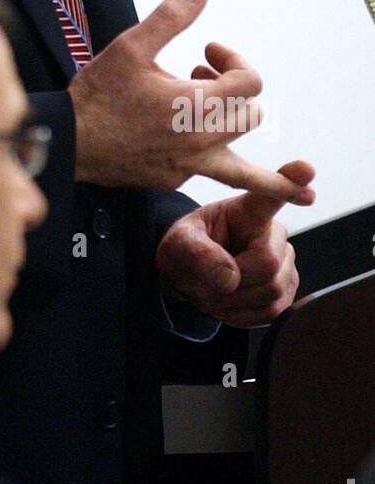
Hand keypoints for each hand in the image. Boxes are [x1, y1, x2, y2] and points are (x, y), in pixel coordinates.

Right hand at [68, 0, 312, 202]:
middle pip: (251, 114)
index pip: (250, 81)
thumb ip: (171, 17)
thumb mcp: (132, 46)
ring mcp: (190, 165)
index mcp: (198, 106)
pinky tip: (186, 137)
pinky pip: (212, 171)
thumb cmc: (98, 95)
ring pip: (248, 170)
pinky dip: (214, 156)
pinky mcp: (174, 179)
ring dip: (258, 157)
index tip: (207, 52)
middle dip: (234, 90)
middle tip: (200, 75)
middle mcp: (202, 141)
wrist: (68, 142)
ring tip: (285, 171)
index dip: (234, 59)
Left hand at [155, 159, 314, 326]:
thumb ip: (196, 254)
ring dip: (232, 300)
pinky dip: (240, 314)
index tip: (306, 169)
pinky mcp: (287, 289)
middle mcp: (273, 233)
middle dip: (231, 281)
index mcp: (246, 211)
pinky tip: (227, 300)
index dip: (290, 181)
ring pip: (270, 292)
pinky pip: (270, 313)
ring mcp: (285, 262)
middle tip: (205, 279)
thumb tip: (230, 277)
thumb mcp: (178, 244)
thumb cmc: (186, 250)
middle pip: (268, 264)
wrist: (189, 277)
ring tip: (213, 288)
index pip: (270, 195)